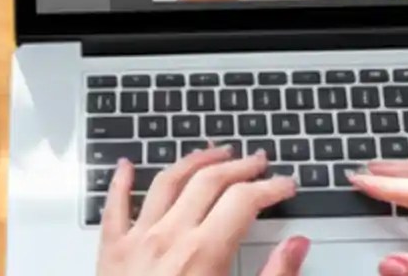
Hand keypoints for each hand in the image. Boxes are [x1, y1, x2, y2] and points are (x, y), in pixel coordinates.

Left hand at [97, 147, 307, 275]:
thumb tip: (297, 245)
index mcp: (204, 253)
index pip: (245, 200)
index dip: (271, 187)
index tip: (286, 186)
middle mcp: (169, 238)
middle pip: (209, 181)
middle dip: (239, 167)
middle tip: (258, 163)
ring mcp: (136, 241)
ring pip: (167, 182)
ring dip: (194, 161)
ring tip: (214, 153)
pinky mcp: (110, 253)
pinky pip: (114, 206)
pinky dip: (121, 181)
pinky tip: (127, 166)